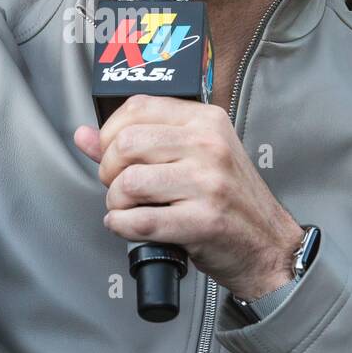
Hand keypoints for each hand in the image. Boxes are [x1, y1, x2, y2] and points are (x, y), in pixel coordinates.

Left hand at [74, 95, 304, 298]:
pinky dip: (122, 228)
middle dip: (109, 172)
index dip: (109, 134)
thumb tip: (83, 135)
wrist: (268, 245)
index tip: (113, 155)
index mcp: (205, 121)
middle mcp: (208, 145)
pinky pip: (139, 222)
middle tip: (122, 188)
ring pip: (128, 184)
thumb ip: (137, 142)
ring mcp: (208, 183)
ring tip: (129, 209)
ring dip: (116, 204)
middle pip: (125, 145)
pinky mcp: (203, 220)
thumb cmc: (228, 200)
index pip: (136, 107)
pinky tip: (131, 227)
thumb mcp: (192, 158)